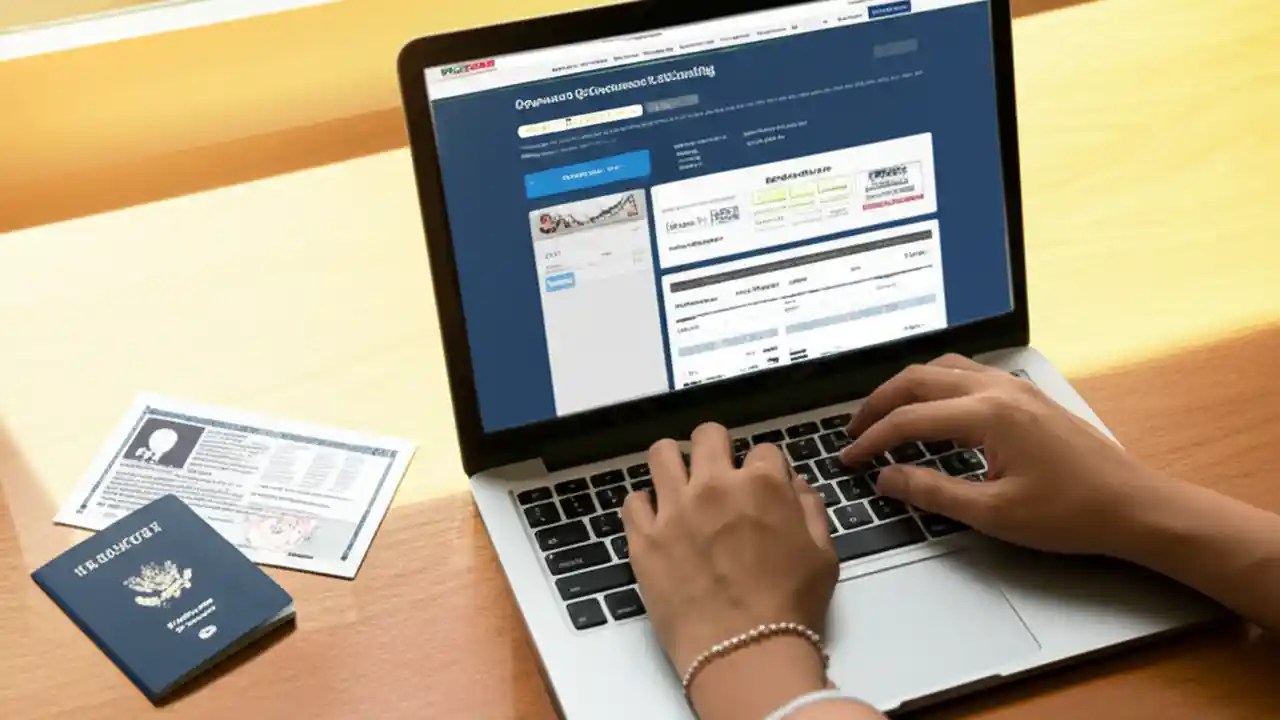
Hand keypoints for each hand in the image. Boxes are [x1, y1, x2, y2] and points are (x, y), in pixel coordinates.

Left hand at [622, 422, 837, 674]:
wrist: (744, 653)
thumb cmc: (791, 608)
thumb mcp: (823, 555)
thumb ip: (810, 509)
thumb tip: (795, 483)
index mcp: (762, 485)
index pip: (763, 450)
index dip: (764, 468)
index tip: (761, 487)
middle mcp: (714, 486)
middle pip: (707, 435)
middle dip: (716, 448)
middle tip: (718, 473)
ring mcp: (673, 509)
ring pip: (660, 453)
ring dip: (673, 463)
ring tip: (679, 483)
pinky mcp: (643, 538)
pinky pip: (633, 501)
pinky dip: (645, 506)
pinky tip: (658, 520)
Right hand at [839, 354, 1182, 557]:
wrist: (1134, 506)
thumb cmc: (1071, 513)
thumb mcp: (993, 513)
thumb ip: (932, 492)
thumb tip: (887, 478)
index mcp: (987, 414)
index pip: (910, 419)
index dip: (872, 439)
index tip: (849, 458)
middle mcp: (999, 389)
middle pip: (919, 379)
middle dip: (879, 404)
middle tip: (855, 431)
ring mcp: (1016, 388)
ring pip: (943, 368)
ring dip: (908, 388)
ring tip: (887, 415)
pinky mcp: (1028, 396)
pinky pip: (968, 373)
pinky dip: (937, 384)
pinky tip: (934, 409)